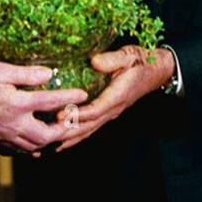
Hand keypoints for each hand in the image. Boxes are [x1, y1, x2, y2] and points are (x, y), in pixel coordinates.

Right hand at [0, 61, 86, 153]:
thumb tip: (49, 74)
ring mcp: (5, 137)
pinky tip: (32, 140)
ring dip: (48, 140)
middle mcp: (14, 125)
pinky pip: (18, 151)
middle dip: (63, 130)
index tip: (83, 95)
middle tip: (71, 122)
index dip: (70, 98)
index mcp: (18, 104)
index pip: (51, 102)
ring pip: (33, 146)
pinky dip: (30, 147)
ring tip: (56, 131)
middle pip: (47, 135)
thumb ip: (26, 74)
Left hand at [55, 45, 173, 152]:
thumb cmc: (141, 61)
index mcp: (117, 96)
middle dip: (67, 132)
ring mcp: (110, 113)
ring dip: (68, 139)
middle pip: (88, 126)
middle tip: (45, 136)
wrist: (156, 72)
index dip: (77, 115)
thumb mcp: (128, 55)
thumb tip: (93, 62)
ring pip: (88, 131)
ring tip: (47, 145)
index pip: (96, 110)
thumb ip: (112, 59)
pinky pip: (90, 128)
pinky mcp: (107, 113)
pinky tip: (60, 142)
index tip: (59, 116)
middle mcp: (113, 109)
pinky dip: (74, 136)